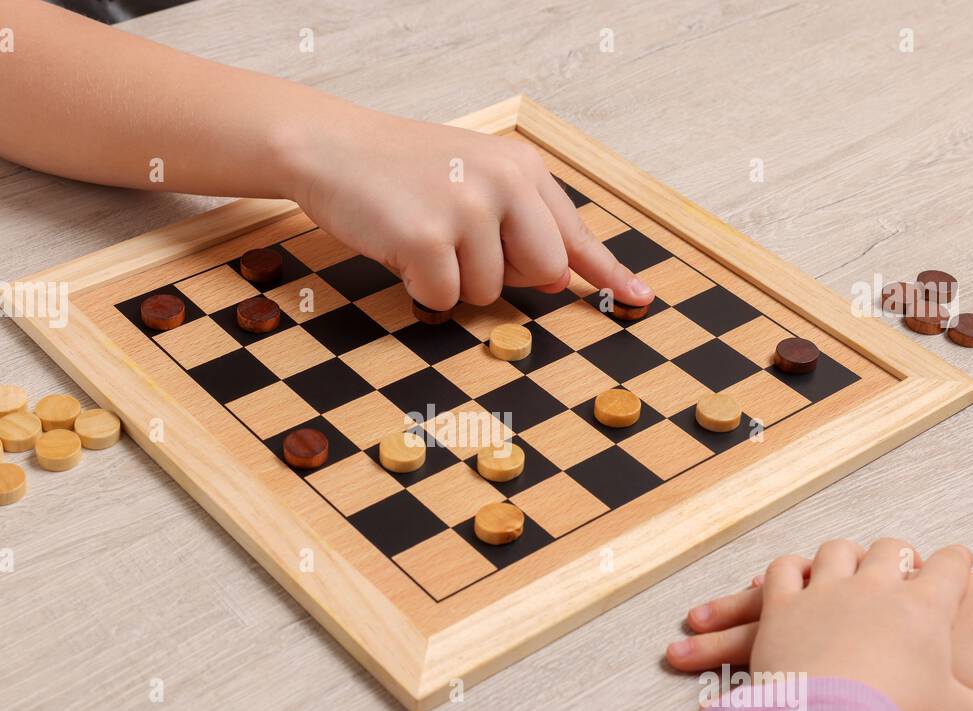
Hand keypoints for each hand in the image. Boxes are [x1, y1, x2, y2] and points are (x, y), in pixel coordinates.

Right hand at [278, 103, 653, 310]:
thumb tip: (564, 277)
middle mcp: (505, 184)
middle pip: (542, 273)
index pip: (576, 234)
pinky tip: (400, 246)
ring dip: (452, 281)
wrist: (332, 149)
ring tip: (421, 235)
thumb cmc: (402, 172)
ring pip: (487, 293)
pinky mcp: (429, 238)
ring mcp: (468, 209)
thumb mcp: (473, 179)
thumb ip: (522, 222)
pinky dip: (420, 288)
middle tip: (459, 245)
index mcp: (522, 169)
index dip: (609, 273)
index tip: (641, 300)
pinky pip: (444, 300)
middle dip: (503, 276)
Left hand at [673, 539, 972, 710]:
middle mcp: (873, 589)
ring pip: (835, 551)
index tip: (958, 559)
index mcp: (923, 609)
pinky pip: (781, 571)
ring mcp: (823, 592)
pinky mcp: (780, 607)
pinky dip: (786, 570)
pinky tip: (789, 576)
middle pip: (889, 549)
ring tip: (846, 564)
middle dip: (898, 554)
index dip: (957, 561)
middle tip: (900, 565)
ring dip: (842, 555)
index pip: (950, 566)